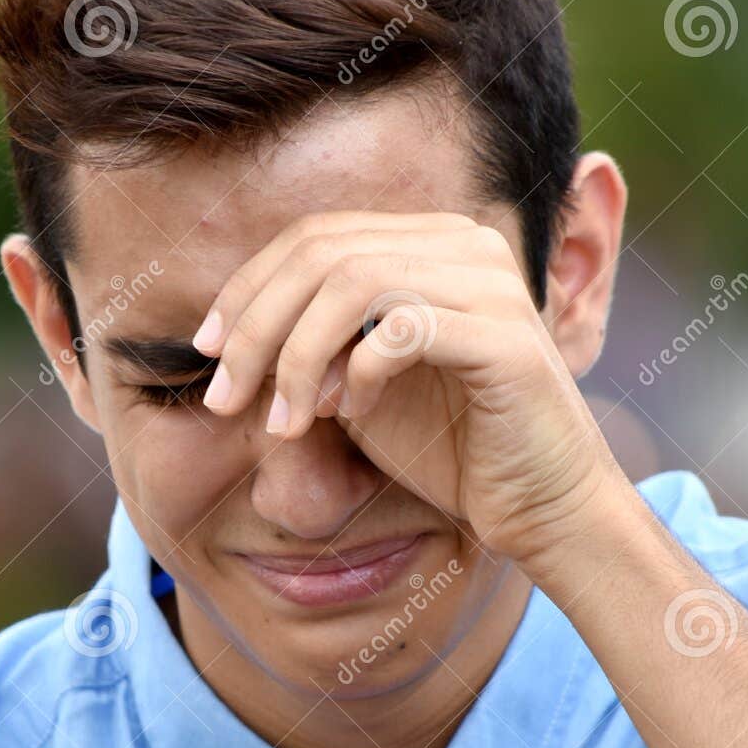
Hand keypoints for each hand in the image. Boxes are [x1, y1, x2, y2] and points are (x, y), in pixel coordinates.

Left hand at [193, 210, 621, 574]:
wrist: (542, 510)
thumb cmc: (452, 449)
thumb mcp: (359, 384)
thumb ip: (310, 343)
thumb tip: (227, 330)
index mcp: (432, 242)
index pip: (315, 237)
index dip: (247, 288)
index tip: (206, 352)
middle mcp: (465, 245)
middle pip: (322, 253)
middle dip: (255, 327)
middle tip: (225, 397)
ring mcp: (491, 285)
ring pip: (353, 283)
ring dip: (296, 356)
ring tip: (279, 423)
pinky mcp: (506, 339)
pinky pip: (400, 329)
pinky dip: (356, 373)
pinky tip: (348, 418)